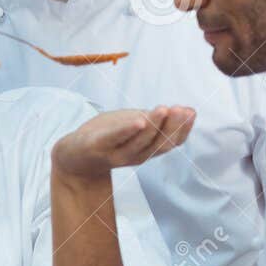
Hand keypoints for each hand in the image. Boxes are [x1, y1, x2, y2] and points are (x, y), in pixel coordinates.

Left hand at [52, 106, 194, 182]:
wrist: (74, 154)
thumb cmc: (108, 136)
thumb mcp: (135, 124)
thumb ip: (158, 120)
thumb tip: (190, 110)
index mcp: (147, 150)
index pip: (171, 142)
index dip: (183, 129)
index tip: (191, 112)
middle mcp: (136, 156)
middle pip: (158, 143)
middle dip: (173, 126)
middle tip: (182, 110)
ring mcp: (117, 154)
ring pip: (140, 142)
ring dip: (153, 125)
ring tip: (164, 109)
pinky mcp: (98, 147)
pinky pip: (115, 139)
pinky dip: (127, 130)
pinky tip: (138, 120)